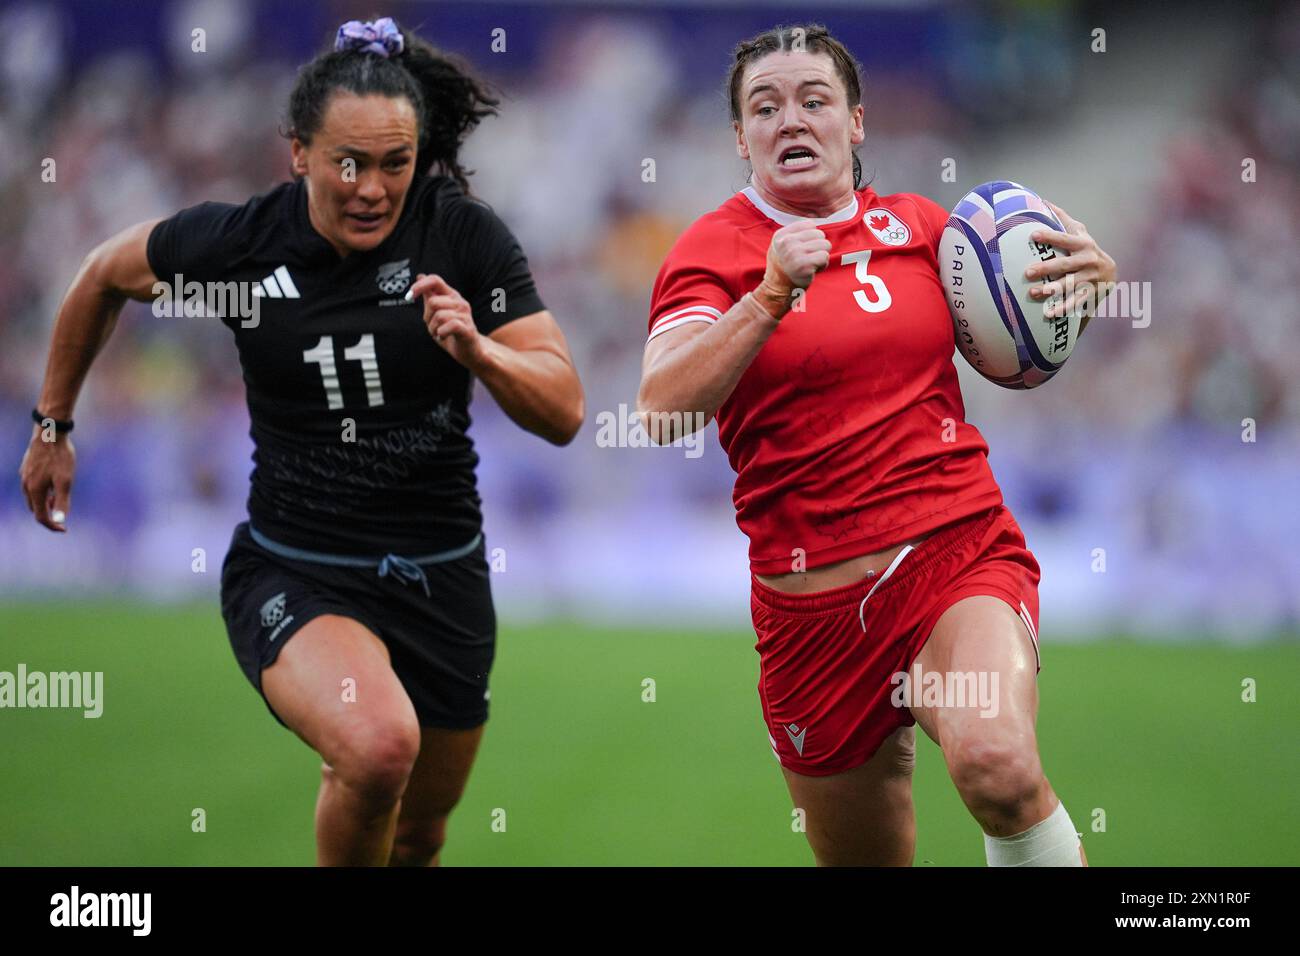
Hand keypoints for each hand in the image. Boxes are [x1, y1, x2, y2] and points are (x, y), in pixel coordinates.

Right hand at [19, 426, 75, 532]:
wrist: (49, 433)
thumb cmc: (59, 457)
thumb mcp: (65, 481)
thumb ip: (62, 501)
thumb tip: (60, 520)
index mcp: (35, 491)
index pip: (41, 517)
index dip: (53, 526)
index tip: (64, 529)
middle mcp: (26, 486)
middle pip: (36, 509)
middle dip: (49, 514)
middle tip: (63, 510)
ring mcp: (24, 476)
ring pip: (33, 498)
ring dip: (45, 502)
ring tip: (59, 496)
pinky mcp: (26, 469)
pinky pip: (32, 487)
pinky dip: (42, 492)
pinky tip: (53, 483)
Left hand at [407, 273, 485, 367]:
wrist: (469, 351)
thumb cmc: (451, 332)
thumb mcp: (436, 312)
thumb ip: (430, 296)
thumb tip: (420, 276)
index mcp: (451, 295)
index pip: (435, 280)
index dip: (420, 285)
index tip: (410, 296)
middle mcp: (460, 302)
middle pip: (433, 302)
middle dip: (427, 317)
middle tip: (433, 327)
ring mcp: (465, 315)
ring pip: (439, 316)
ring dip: (433, 329)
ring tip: (439, 333)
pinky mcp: (468, 328)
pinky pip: (448, 325)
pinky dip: (441, 333)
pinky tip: (444, 336)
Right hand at [758, 220, 831, 310]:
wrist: (777, 289)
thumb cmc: (784, 267)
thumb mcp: (781, 245)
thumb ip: (795, 233)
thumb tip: (815, 223)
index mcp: (781, 235)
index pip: (810, 225)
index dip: (812, 237)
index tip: (803, 249)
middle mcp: (787, 242)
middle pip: (820, 234)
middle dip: (818, 247)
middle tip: (807, 259)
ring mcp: (795, 253)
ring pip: (825, 245)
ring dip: (821, 256)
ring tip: (809, 264)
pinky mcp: (804, 265)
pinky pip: (825, 257)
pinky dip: (822, 265)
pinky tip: (812, 270)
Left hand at [1025, 200, 1116, 318]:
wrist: (1110, 274)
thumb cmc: (1086, 249)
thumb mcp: (1079, 233)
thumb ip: (1063, 219)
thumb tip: (1042, 200)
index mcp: (1083, 244)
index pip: (1064, 239)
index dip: (1050, 236)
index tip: (1033, 235)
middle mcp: (1088, 260)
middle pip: (1064, 264)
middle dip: (1046, 268)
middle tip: (1027, 272)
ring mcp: (1090, 278)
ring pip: (1070, 284)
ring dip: (1053, 289)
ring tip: (1035, 293)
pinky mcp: (1090, 293)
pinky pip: (1075, 302)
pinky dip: (1063, 308)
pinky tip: (1049, 313)